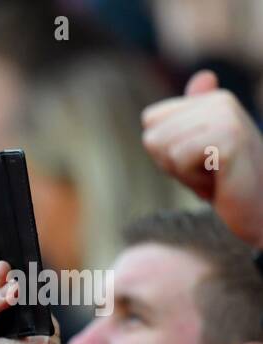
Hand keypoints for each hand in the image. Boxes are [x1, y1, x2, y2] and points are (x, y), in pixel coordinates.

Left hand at [143, 71, 262, 249]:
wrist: (258, 210)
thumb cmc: (224, 182)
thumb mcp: (198, 147)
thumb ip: (189, 117)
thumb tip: (204, 75)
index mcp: (213, 99)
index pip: (150, 119)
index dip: (164, 149)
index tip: (196, 159)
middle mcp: (221, 101)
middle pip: (153, 135)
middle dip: (170, 163)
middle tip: (206, 171)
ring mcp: (226, 118)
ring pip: (162, 147)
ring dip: (181, 172)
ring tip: (214, 175)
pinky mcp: (228, 139)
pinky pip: (178, 159)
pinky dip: (191, 179)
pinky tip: (218, 180)